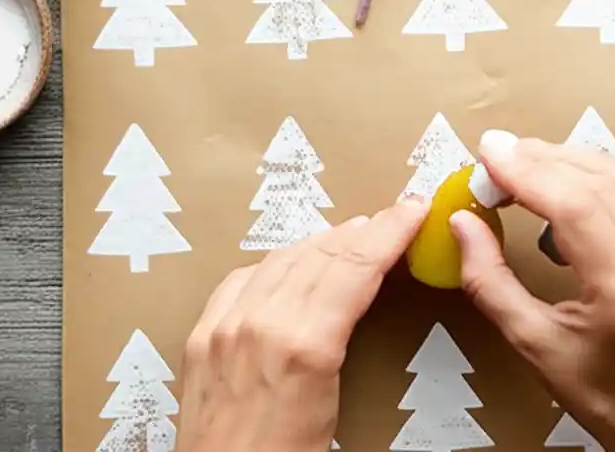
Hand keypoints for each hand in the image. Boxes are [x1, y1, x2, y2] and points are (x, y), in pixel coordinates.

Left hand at [177, 198, 428, 451]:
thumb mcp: (332, 405)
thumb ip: (342, 339)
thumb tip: (359, 299)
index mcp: (301, 346)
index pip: (355, 266)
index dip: (390, 231)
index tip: (413, 209)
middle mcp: (257, 325)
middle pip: (321, 253)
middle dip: (363, 229)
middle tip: (394, 216)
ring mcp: (223, 329)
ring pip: (281, 259)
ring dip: (323, 241)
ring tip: (353, 234)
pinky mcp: (201, 340)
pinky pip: (242, 279)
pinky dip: (276, 262)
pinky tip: (291, 263)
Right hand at [449, 131, 614, 451]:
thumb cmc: (599, 393)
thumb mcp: (532, 345)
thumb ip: (491, 281)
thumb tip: (462, 222)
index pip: (577, 208)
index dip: (528, 171)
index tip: (488, 153)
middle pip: (600, 182)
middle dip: (542, 158)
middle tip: (494, 154)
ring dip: (567, 159)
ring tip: (519, 162)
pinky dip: (592, 176)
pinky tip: (558, 185)